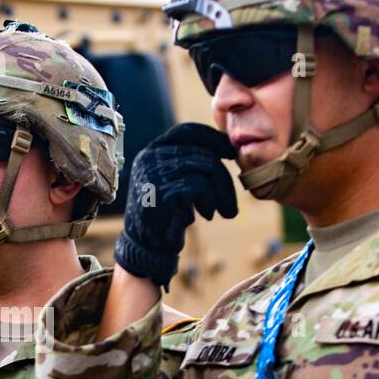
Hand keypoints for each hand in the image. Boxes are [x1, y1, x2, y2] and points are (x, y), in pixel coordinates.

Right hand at [114, 123, 237, 287]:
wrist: (146, 246)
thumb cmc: (166, 215)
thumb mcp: (174, 181)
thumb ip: (189, 163)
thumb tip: (227, 146)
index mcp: (152, 151)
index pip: (186, 132)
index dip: (213, 138)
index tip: (231, 153)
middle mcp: (150, 157)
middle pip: (202, 152)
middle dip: (224, 177)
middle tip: (232, 201)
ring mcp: (154, 173)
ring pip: (206, 166)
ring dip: (222, 192)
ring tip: (225, 211)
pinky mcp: (162, 191)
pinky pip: (200, 186)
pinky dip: (211, 201)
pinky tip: (208, 215)